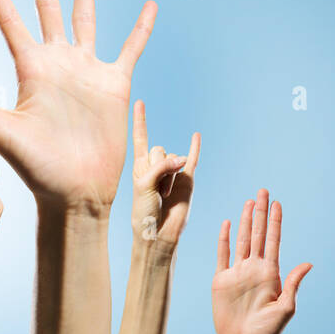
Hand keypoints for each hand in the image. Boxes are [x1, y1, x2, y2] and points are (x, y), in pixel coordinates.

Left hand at [0, 0, 156, 208]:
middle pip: (47, 8)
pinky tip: (148, 5)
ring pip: (85, 19)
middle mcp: (56, 64)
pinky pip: (130, 48)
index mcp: (29, 70)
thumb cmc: (35, 168)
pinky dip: (140, 28)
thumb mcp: (0, 131)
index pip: (9, 21)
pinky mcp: (115, 84)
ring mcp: (86, 72)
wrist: (74, 191)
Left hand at [130, 100, 199, 244]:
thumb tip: (182, 159)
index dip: (140, 120)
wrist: (158, 232)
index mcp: (140, 166)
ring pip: (175, 159)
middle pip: (160, 149)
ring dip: (170, 177)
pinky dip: (195, 147)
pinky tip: (196, 135)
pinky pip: (193, 158)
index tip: (138, 101)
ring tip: (165, 194)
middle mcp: (156, 165)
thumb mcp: (143, 187)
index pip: (140, 138)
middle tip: (155, 189)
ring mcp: (173, 171)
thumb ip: (159, 169)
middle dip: (158, 167)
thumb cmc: (144, 211)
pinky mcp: (187, 179)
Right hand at [212, 190, 311, 333]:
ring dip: (244, 221)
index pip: (273, 241)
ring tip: (248, 202)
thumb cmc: (267, 332)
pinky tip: (226, 224)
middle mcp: (254, 269)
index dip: (275, 222)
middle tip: (263, 191)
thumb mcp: (286, 309)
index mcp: (271, 274)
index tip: (277, 204)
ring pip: (241, 240)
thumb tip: (307, 263)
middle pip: (257, 234)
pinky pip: (222, 255)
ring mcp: (237, 273)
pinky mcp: (220, 280)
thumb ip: (293, 284)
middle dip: (260, 213)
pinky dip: (223, 239)